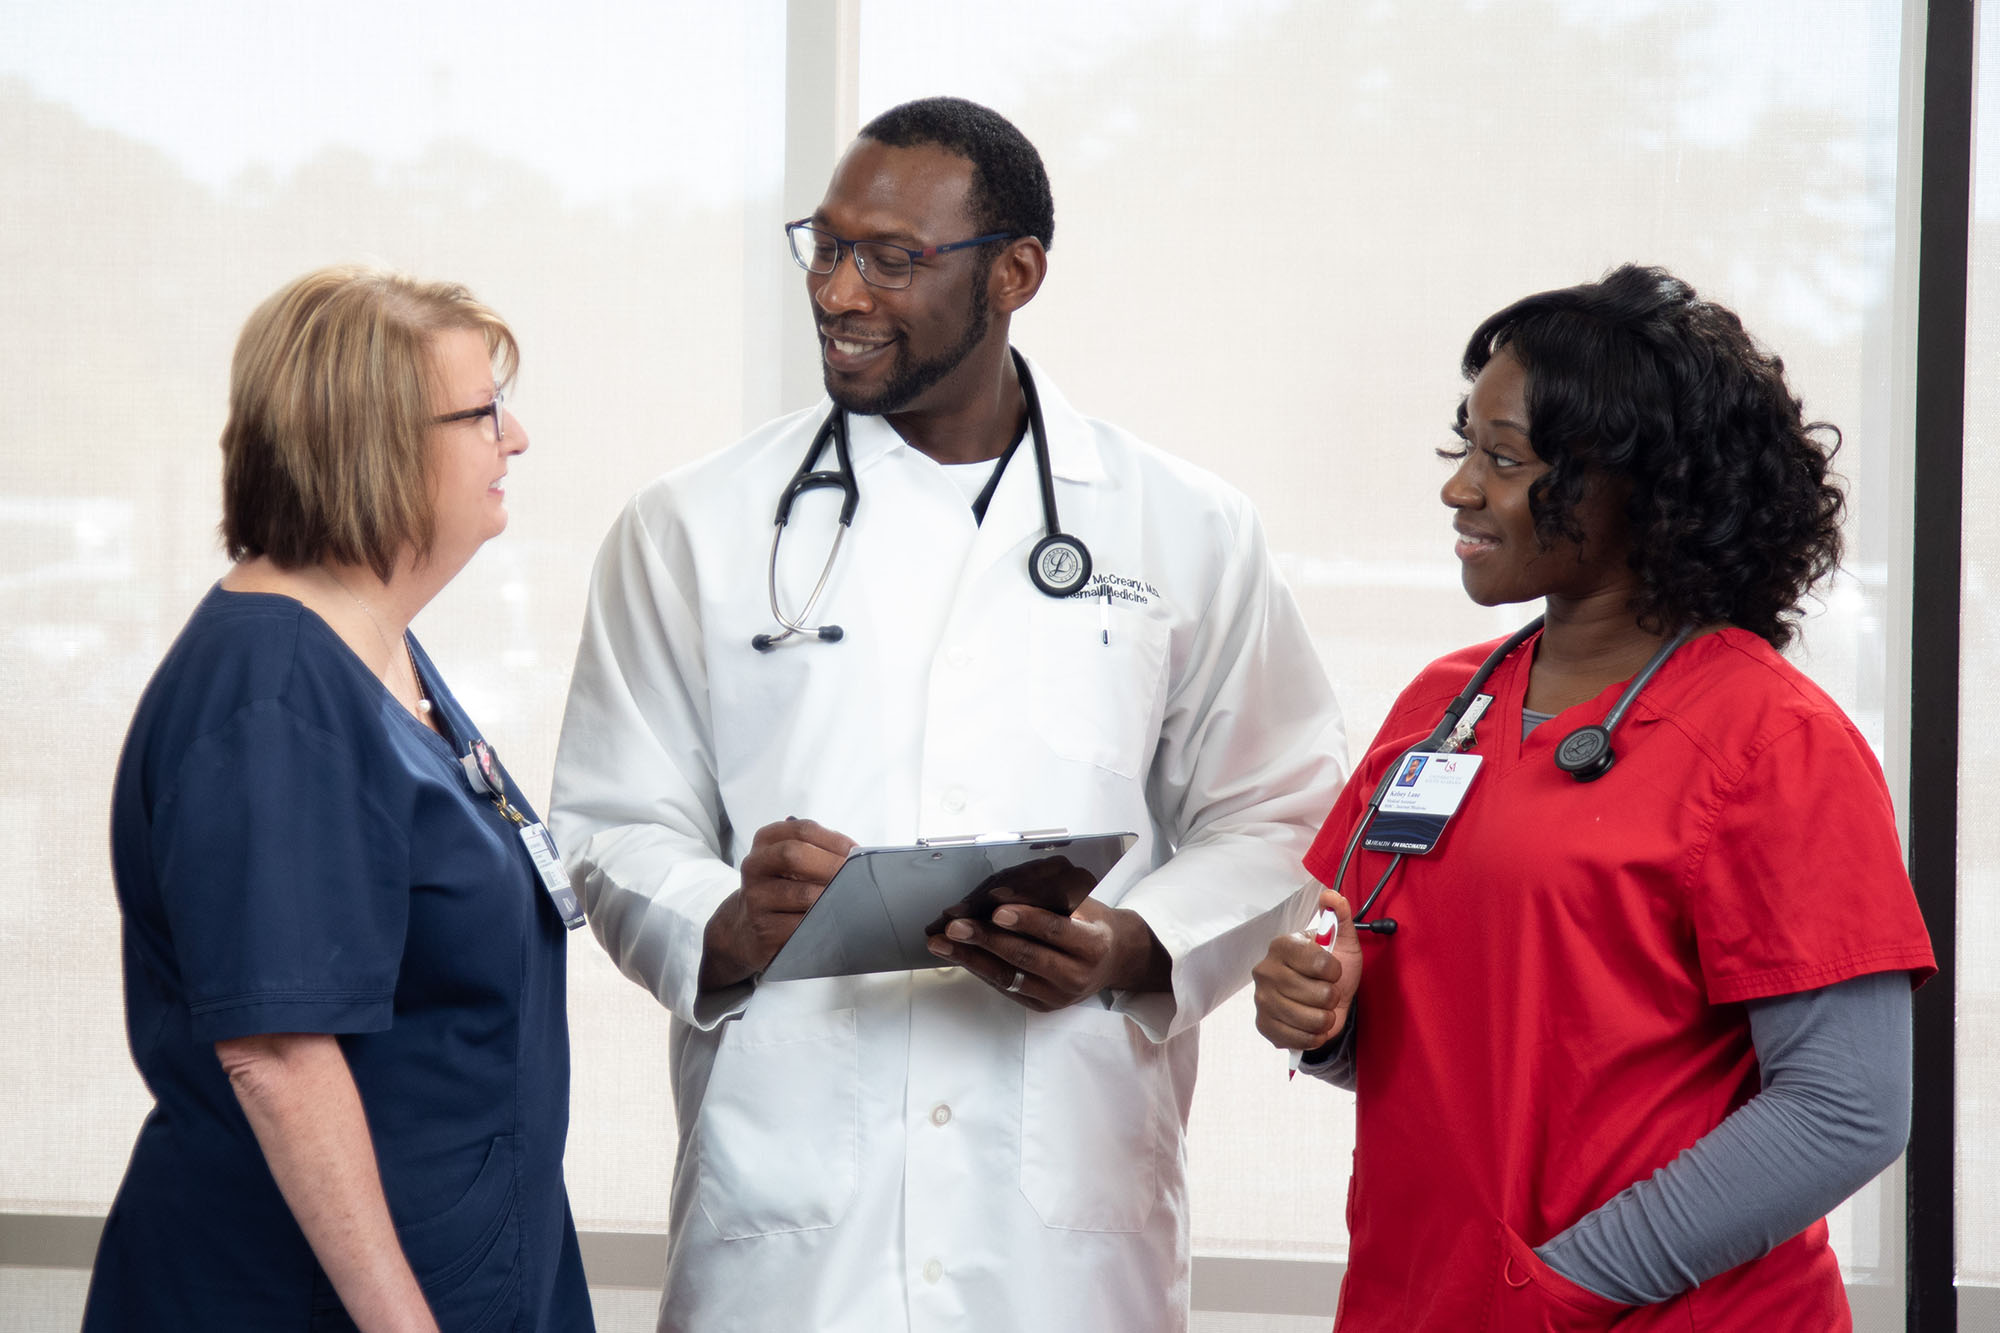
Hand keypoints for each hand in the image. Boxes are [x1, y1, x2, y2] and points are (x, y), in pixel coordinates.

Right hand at [700, 818, 855, 989]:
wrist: (745, 929)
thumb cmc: (782, 889)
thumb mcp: (790, 862)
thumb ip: (818, 851)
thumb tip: (857, 855)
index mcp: (766, 842)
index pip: (802, 830)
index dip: (835, 840)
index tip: (856, 853)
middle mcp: (754, 866)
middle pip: (794, 855)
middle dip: (831, 865)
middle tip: (856, 877)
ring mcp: (755, 900)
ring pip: (803, 895)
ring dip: (832, 897)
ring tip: (849, 901)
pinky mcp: (764, 931)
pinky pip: (803, 926)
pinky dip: (824, 924)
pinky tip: (833, 923)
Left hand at [926, 893, 1169, 1011]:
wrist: (1114, 961)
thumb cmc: (1093, 925)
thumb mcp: (1084, 906)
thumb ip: (1050, 902)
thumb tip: (1001, 892)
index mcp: (1093, 944)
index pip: (1055, 931)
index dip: (1026, 920)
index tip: (996, 911)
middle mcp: (1077, 975)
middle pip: (1025, 957)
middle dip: (985, 940)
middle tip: (955, 926)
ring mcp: (1058, 996)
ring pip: (1009, 977)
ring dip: (971, 958)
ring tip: (942, 942)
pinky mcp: (1042, 1006)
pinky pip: (1006, 988)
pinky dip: (980, 969)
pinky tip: (959, 954)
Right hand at [1252, 888, 1360, 1051]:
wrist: (1327, 1005)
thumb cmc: (1334, 972)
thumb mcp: (1344, 943)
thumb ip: (1341, 916)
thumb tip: (1330, 895)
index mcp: (1282, 945)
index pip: (1318, 961)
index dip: (1334, 971)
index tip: (1334, 971)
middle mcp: (1265, 970)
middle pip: (1317, 993)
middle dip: (1332, 997)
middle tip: (1327, 992)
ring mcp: (1261, 999)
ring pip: (1311, 1018)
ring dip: (1326, 1018)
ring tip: (1321, 1010)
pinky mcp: (1263, 1025)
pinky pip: (1299, 1038)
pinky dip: (1314, 1036)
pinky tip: (1312, 1025)